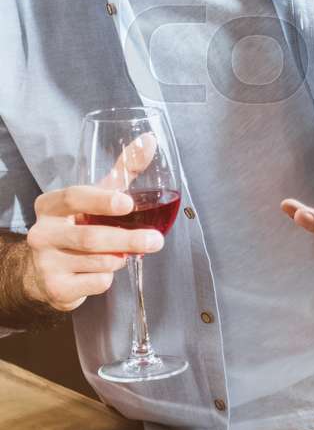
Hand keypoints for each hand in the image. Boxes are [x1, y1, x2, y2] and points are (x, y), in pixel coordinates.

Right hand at [24, 186, 165, 312]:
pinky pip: (97, 282)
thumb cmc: (76, 225)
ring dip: (121, 257)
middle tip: (156, 241)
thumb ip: (121, 172)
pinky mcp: (56, 288)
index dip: (101, 200)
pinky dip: (110, 276)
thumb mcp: (94, 198)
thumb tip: (149, 141)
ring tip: (124, 253)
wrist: (44, 272)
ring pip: (99, 261)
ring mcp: (45, 262)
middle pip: (90, 236)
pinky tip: (103, 271)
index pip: (73, 198)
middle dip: (128, 239)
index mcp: (49, 206)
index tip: (128, 203)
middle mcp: (42, 233)